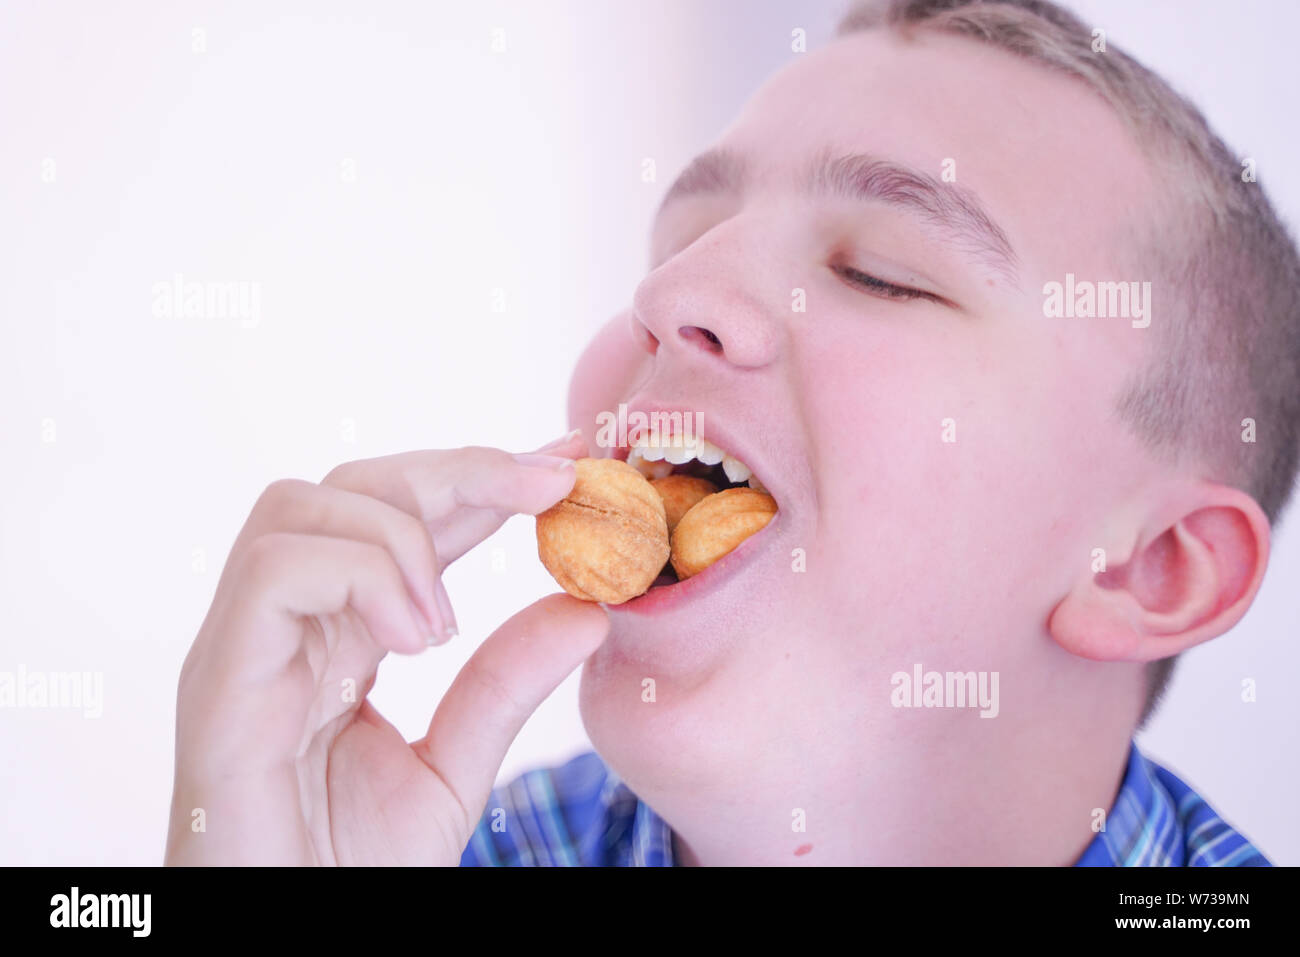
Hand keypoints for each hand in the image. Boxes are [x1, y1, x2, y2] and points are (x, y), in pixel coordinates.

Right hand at [165, 432, 607, 864]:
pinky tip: (412, 637)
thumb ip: (505, 686)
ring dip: (401, 536)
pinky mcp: (218, 679)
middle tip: (550, 485)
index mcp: (333, 637)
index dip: (482, 480)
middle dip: (459, 471)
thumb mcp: (452, 768)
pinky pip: (276, 570)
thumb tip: (588, 610)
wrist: (286, 937)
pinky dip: (362, 576)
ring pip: (301, 505)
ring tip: (448, 623)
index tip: (566, 464)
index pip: (402, 520)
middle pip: (352, 486)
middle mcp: (282, 626)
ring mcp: (242, 645)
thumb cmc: (347, 869)